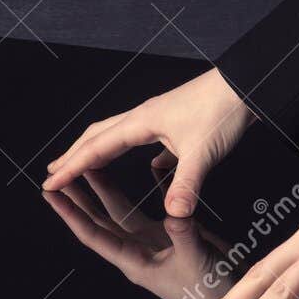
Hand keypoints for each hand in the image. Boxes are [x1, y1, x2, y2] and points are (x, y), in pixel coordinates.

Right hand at [42, 68, 252, 216]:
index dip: (71, 167)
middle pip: (99, 137)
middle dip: (75, 156)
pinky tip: (156, 168)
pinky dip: (145, 156)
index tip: (50, 183)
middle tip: (54, 173)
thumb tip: (174, 215)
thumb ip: (186, 184)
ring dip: (102, 152)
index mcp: (142, 123)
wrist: (249, 84)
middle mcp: (146, 117)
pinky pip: (154, 142)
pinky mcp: (181, 122)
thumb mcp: (203, 152)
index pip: (96, 148)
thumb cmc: (224, 110)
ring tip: (90, 166)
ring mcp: (163, 118)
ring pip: (122, 136)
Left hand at [42, 171, 233, 298]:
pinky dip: (151, 187)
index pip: (94, 235)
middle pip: (100, 220)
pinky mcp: (172, 234)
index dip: (71, 214)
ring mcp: (153, 241)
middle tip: (58, 173)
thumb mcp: (195, 260)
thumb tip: (172, 209)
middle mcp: (137, 250)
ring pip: (122, 211)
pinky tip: (148, 167)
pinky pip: (155, 206)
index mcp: (134, 262)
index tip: (50, 193)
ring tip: (89, 165)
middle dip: (79, 197)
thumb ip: (182, 234)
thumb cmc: (209, 292)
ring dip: (106, 189)